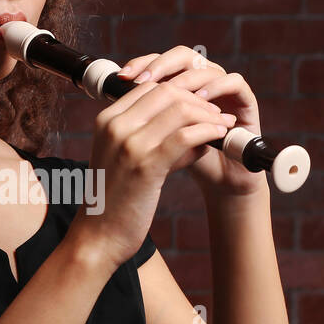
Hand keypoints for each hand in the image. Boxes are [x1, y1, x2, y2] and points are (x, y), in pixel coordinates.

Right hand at [71, 78, 233, 270]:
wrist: (99, 236)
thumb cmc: (115, 201)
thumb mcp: (126, 160)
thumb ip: (153, 139)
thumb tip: (194, 128)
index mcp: (107, 121)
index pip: (150, 87)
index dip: (181, 91)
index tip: (202, 104)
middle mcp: (115, 126)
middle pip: (166, 92)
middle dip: (198, 99)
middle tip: (218, 112)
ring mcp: (128, 144)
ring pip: (179, 109)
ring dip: (208, 114)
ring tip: (224, 125)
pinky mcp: (145, 165)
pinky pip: (184, 136)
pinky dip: (207, 132)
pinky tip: (218, 137)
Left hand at [116, 46, 263, 197]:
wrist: (217, 183)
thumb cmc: (182, 161)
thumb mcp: (153, 138)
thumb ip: (142, 116)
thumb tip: (110, 93)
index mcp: (178, 86)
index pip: (159, 61)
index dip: (142, 63)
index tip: (122, 76)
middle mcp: (201, 82)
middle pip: (182, 55)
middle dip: (161, 65)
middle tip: (143, 79)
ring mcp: (223, 89)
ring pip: (205, 66)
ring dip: (186, 77)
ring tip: (170, 91)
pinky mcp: (245, 101)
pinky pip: (234, 82)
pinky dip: (217, 86)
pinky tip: (200, 99)